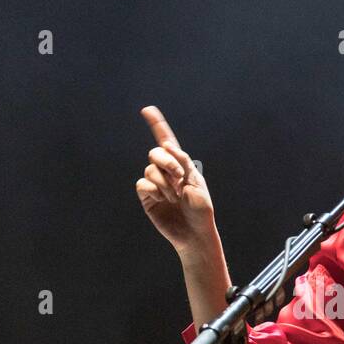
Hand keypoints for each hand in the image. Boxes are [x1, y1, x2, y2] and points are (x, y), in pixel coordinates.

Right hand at [136, 106, 217, 252]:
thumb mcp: (197, 183)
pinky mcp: (147, 197)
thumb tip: (166, 144)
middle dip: (167, 161)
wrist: (194, 234)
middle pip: (156, 153)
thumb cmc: (201, 210)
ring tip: (175, 197)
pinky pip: (143, 184)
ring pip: (150, 169)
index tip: (147, 110)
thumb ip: (183, 163)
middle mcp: (166, 172)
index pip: (168, 142)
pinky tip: (162, 200)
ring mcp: (155, 184)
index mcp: (181, 166)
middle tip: (180, 177)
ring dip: (164, 181)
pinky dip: (153, 189)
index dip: (157, 125)